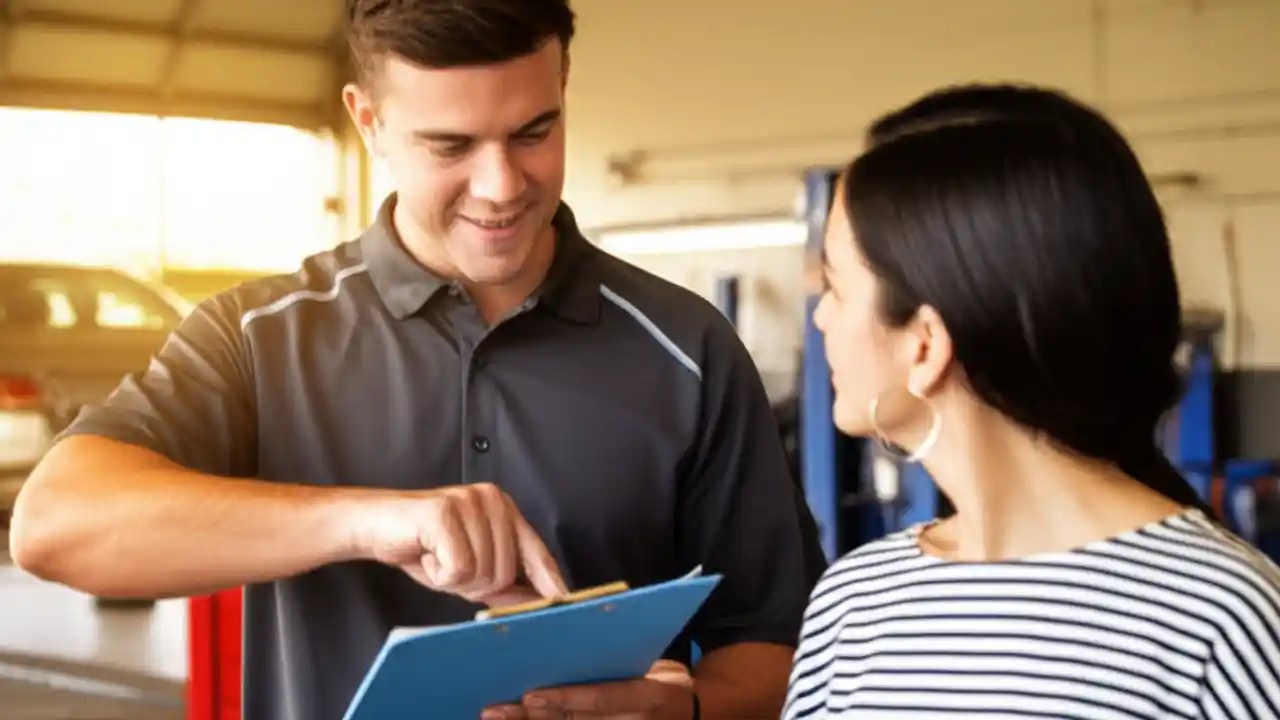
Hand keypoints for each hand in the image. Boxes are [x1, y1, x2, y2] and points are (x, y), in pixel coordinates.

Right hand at [353, 483, 566, 605]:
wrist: (375, 525)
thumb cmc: (424, 546)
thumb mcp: (469, 567)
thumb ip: (501, 581)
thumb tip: (532, 601)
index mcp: (504, 509)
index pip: (535, 550)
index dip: (548, 579)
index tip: (562, 600)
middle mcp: (492, 501)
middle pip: (504, 573)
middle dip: (474, 584)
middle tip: (447, 565)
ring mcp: (470, 503)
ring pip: (481, 573)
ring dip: (453, 578)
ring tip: (435, 556)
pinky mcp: (445, 512)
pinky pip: (457, 568)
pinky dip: (437, 573)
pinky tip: (426, 554)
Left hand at [481, 660, 695, 719]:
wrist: (696, 716)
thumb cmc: (668, 682)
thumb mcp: (657, 667)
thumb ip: (617, 661)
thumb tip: (574, 630)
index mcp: (649, 697)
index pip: (600, 700)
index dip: (565, 699)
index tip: (531, 694)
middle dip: (533, 717)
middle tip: (496, 708)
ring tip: (496, 717)